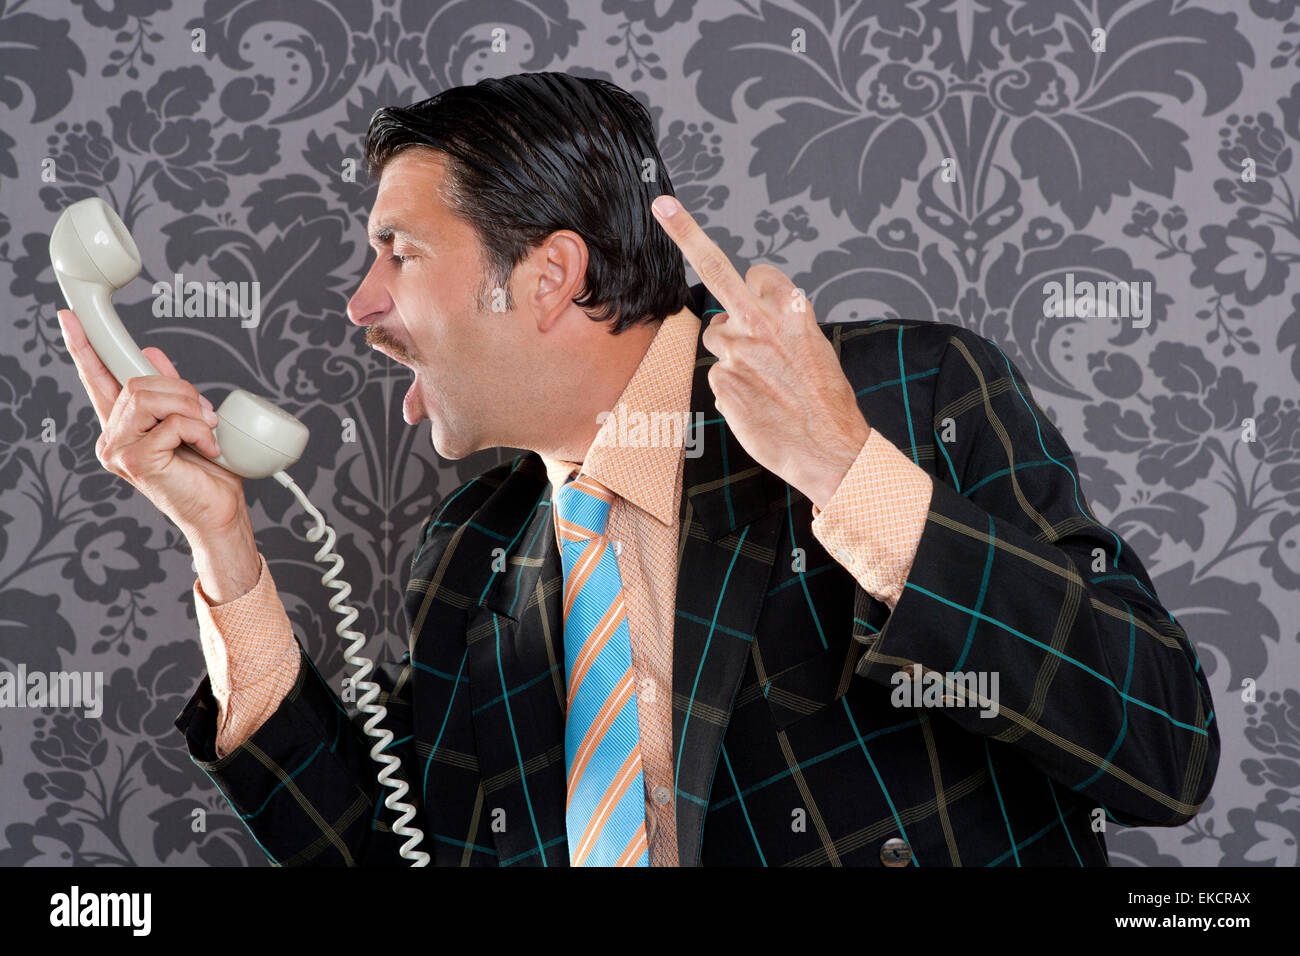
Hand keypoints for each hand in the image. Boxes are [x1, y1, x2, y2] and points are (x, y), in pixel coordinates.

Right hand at [57, 308, 250, 543]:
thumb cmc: (207, 473)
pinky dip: (198, 430)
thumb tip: (151, 354)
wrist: (220, 511)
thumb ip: (170, 391)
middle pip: (136, 383)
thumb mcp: (190, 421)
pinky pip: (170, 423)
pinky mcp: (135, 461)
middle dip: (180, 390)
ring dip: (190, 409)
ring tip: (207, 430)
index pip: (97, 380)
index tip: (71, 318)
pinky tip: (208, 448)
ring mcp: (119, 451)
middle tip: (205, 413)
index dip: (84, 348)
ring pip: (149, 398)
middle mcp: (112, 438)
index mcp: (122, 425)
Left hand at [651, 195, 869, 508]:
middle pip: (717, 271)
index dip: (755, 285)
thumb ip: (785, 326)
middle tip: (664, 205)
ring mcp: (738, 352)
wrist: (831, 450)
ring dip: (732, 353)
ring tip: (765, 383)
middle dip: (687, 234)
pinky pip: (719, 375)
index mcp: (794, 310)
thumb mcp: (818, 350)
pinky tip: (758, 405)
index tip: (749, 278)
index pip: (758, 274)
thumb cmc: (828, 403)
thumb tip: (752, 320)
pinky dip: (734, 388)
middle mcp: (762, 323)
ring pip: (717, 337)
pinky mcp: (722, 380)